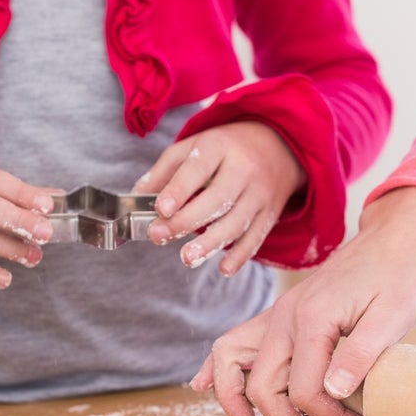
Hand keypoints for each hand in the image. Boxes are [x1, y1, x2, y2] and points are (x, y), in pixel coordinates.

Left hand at [132, 121, 305, 276]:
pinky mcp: (271, 213)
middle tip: (159, 236)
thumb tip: (137, 196)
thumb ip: (165, 171)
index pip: (198, 168)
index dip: (179, 190)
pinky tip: (224, 269)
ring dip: (211, 243)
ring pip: (236, 222)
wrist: (278, 146)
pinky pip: (256, 237)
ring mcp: (260, 193)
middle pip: (216, 198)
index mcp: (220, 146)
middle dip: (186, 220)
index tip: (161, 209)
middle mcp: (244, 169)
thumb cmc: (225, 149)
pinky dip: (241, 255)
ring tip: (187, 258)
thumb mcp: (194, 146)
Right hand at [190, 186, 415, 415]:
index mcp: (313, 318)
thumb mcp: (394, 316)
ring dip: (236, 398)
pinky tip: (204, 385)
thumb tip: (332, 394)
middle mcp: (285, 316)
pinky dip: (221, 368)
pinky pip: (236, 342)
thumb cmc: (400, 275)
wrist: (394, 238)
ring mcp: (278, 314)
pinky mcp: (281, 315)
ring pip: (231, 360)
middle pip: (263, 386)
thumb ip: (362, 355)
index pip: (305, 390)